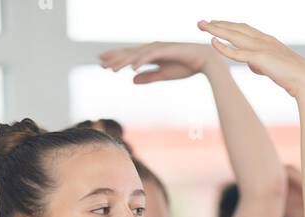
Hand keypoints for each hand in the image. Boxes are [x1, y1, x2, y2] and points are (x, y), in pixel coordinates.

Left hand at [98, 41, 217, 81]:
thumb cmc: (186, 66)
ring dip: (123, 61)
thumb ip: (148, 77)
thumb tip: (132, 79)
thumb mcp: (163, 74)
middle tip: (100, 62)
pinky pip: (150, 56)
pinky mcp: (166, 50)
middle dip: (114, 58)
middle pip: (130, 54)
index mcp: (151, 55)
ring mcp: (159, 48)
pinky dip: (141, 61)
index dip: (117, 60)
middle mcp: (152, 49)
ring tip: (111, 69)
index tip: (103, 65)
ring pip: (137, 55)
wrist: (204, 60)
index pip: (130, 57)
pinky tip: (132, 68)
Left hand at [196, 19, 304, 98]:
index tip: (214, 25)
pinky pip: (238, 52)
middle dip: (217, 24)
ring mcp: (262, 47)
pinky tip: (212, 42)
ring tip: (202, 26)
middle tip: (201, 22)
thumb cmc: (292, 77)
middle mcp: (263, 39)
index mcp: (267, 40)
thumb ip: (260, 64)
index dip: (228, 26)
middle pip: (235, 28)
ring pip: (234, 35)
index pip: (243, 29)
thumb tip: (251, 64)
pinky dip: (224, 47)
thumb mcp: (272, 68)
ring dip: (216, 30)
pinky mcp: (261, 58)